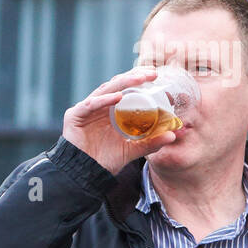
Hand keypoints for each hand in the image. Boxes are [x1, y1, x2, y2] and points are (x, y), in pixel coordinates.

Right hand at [62, 67, 177, 175]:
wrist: (85, 175)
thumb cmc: (106, 161)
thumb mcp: (132, 150)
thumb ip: (150, 143)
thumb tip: (173, 136)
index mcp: (111, 110)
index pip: (126, 89)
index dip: (140, 80)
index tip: (157, 77)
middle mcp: (99, 106)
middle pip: (117, 85)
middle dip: (134, 76)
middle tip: (152, 73)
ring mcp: (86, 109)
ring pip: (106, 90)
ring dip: (123, 82)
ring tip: (140, 78)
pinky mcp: (75, 116)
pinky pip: (91, 104)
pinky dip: (104, 99)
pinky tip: (118, 97)